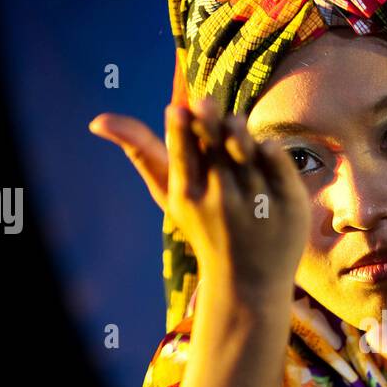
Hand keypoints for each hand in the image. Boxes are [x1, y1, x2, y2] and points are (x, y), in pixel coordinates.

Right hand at [89, 96, 310, 301]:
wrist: (249, 281)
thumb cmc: (203, 227)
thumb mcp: (170, 195)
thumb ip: (142, 152)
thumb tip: (98, 121)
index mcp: (188, 195)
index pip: (182, 152)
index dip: (180, 127)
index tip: (178, 109)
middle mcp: (221, 201)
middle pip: (216, 145)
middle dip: (209, 120)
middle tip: (204, 104)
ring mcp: (257, 203)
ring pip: (247, 148)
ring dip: (238, 129)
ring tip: (233, 123)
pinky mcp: (288, 204)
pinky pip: (278, 163)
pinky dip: (271, 151)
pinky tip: (264, 147)